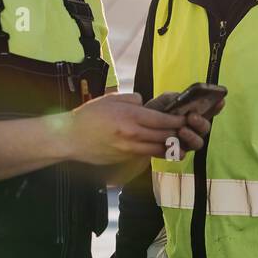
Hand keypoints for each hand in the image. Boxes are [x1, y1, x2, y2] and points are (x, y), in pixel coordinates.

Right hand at [62, 92, 192, 164]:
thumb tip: (146, 104)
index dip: (178, 120)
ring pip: (159, 149)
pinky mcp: (125, 158)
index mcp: (130, 117)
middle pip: (165, 136)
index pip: (163, 120)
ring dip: (171, 145)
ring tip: (177, 139)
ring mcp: (129, 149)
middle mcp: (133, 134)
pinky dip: (156, 150)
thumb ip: (133, 100)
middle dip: (178, 133)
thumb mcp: (111, 99)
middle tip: (187, 129)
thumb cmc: (89, 116)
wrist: (70, 138)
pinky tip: (160, 145)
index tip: (186, 117)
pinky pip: (147, 154)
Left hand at [158, 94, 224, 160]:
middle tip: (191, 117)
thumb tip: (182, 96)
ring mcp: (186, 143)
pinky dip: (178, 151)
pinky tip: (172, 146)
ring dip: (191, 136)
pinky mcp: (175, 153)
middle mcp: (194, 130)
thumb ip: (174, 98)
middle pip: (205, 128)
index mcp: (194, 115)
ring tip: (181, 130)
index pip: (209, 112)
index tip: (220, 101)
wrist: (140, 125)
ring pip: (197, 143)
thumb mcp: (164, 101)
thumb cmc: (155, 112)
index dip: (216, 107)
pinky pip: (180, 155)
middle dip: (201, 122)